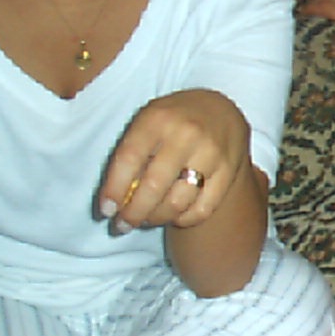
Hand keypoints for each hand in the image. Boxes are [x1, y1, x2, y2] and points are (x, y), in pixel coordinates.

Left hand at [98, 90, 250, 233]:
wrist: (220, 110)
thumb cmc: (172, 121)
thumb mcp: (147, 122)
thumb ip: (131, 154)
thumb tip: (117, 200)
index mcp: (158, 118)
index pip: (129, 159)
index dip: (113, 189)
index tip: (105, 211)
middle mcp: (186, 135)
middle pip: (153, 186)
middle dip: (133, 214)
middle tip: (122, 225)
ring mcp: (211, 153)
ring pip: (178, 202)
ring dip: (156, 218)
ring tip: (146, 220)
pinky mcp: (229, 171)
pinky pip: (203, 209)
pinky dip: (184, 219)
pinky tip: (174, 216)